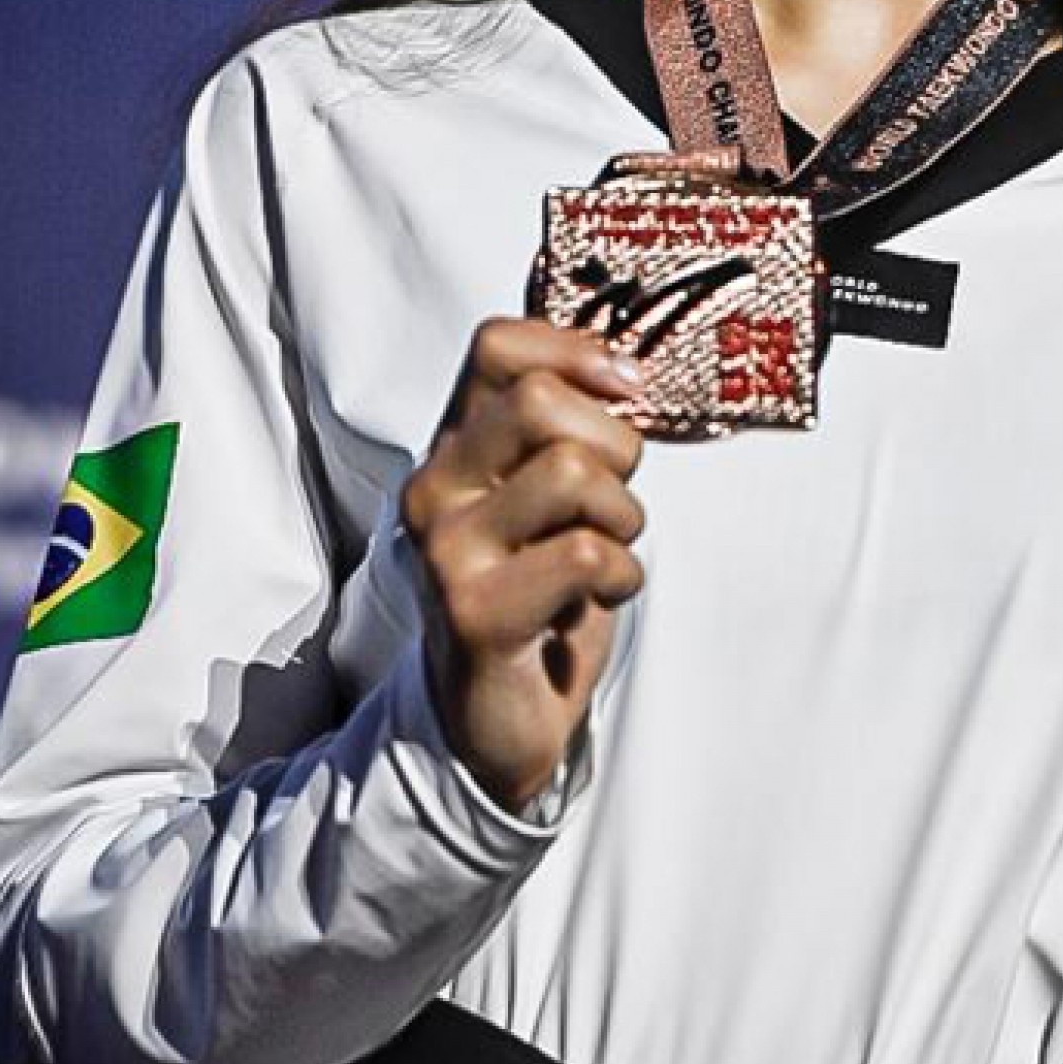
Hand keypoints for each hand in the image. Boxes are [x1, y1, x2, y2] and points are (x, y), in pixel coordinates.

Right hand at [400, 318, 647, 815]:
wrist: (494, 718)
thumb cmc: (536, 595)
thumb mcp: (547, 498)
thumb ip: (568, 432)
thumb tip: (627, 367)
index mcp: (454, 447)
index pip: (498, 345)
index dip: (577, 352)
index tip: (626, 389)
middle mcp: (435, 488)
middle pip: (539, 400)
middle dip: (613, 444)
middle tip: (614, 498)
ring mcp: (448, 549)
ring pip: (571, 473)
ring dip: (622, 518)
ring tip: (604, 556)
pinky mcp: (475, 611)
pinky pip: (585, 553)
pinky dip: (621, 575)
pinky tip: (599, 597)